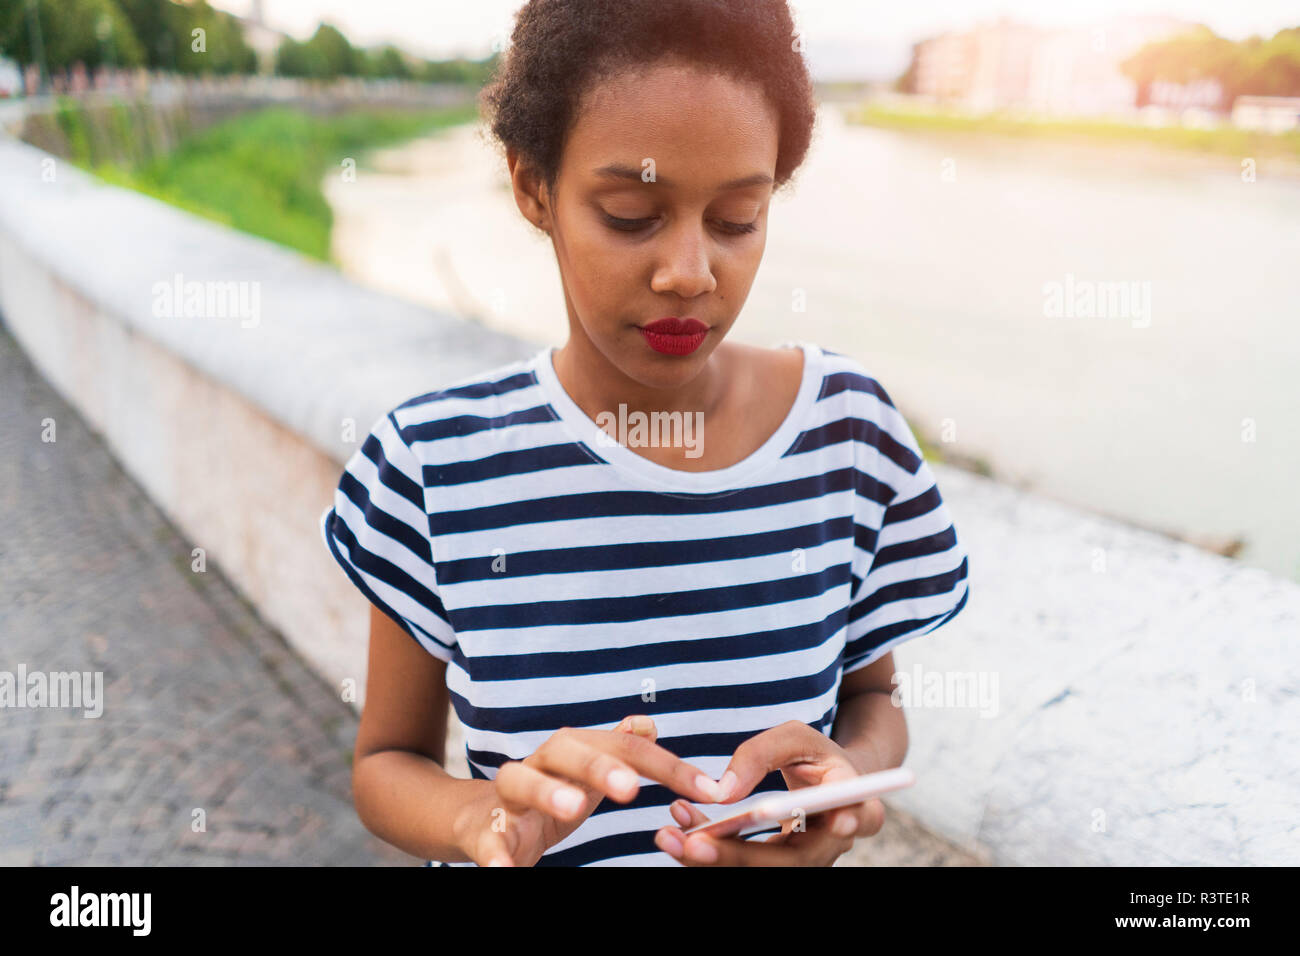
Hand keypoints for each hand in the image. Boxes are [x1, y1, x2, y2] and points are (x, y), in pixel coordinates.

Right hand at [453, 715, 723, 865]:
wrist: (479, 817)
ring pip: (519, 780)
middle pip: (567, 749)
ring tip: (573, 808)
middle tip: (631, 788)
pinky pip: (488, 839)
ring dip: (547, 791)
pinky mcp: (484, 830)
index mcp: (574, 749)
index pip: (626, 747)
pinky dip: (496, 853)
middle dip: (600, 765)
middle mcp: (541, 762)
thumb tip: (648, 724)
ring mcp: (509, 795)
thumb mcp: (585, 770)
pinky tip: (507, 870)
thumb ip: (618, 749)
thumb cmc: (547, 792)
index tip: (707, 789)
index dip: (668, 767)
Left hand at [653, 720, 886, 865]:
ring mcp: (806, 861)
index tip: (835, 822)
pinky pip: (743, 865)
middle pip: (791, 862)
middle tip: (694, 845)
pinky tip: (678, 832)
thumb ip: (761, 754)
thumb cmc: (812, 753)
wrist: (820, 777)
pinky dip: (709, 851)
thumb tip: (721, 792)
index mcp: (856, 804)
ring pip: (761, 870)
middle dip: (738, 856)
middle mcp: (833, 843)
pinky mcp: (778, 865)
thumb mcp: (794, 737)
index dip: (847, 824)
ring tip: (670, 837)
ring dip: (713, 859)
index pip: (858, 819)